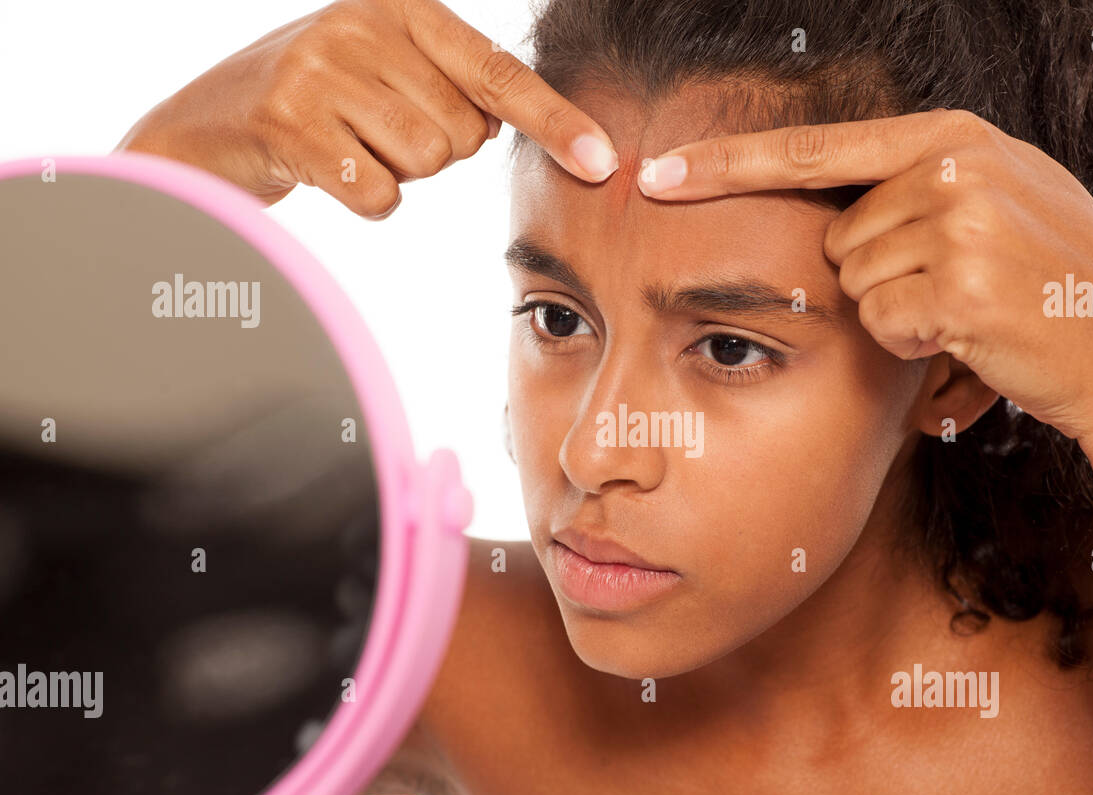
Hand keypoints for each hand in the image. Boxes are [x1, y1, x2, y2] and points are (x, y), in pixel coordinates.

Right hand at [117, 0, 618, 218]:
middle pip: (462, 136)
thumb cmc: (322, 102)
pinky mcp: (289, 121)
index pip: (498, 72)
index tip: (603, 162)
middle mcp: (364, 25)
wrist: (210, 123)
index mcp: (402, 6)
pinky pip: (379, 194)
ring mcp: (321, 69)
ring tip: (348, 143)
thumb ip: (452, 84)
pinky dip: (365, 200)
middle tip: (374, 128)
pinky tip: (327, 168)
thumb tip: (503, 124)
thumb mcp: (387, 68)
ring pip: (423, 165)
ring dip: (395, 174)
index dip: (555, 121)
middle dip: (431, 150)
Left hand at [636, 109, 1092, 440]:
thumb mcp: (999, 211)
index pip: (815, 148)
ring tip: (972, 316)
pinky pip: (883, 322)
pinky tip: (974, 339)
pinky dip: (916, 346)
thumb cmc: (1055, 296)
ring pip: (855, 284)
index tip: (655, 172)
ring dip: (898, 316)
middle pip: (836, 237)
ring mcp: (961, 217)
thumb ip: (919, 195)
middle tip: (956, 295)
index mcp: (956, 137)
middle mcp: (956, 163)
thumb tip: (832, 223)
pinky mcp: (962, 278)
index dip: (728, 164)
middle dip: (876, 280)